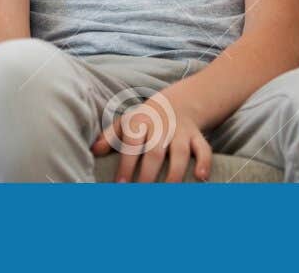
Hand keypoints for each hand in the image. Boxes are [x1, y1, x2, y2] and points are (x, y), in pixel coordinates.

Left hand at [92, 92, 211, 182]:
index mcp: (139, 122)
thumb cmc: (145, 120)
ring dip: (174, 173)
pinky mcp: (196, 136)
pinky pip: (203, 148)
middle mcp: (160, 126)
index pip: (131, 144)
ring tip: (169, 192)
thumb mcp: (126, 122)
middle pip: (155, 151)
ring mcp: (180, 131)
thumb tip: (93, 150)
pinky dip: (204, 162)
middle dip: (148, 175)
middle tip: (142, 195)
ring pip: (180, 152)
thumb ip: (110, 136)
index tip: (120, 185)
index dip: (125, 165)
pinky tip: (201, 178)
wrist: (176, 102)